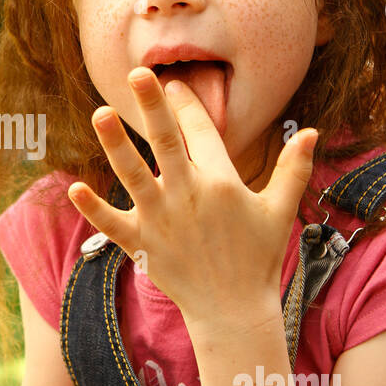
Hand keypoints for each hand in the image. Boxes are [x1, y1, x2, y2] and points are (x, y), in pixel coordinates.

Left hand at [65, 67, 316, 332]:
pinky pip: (112, 224)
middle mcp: (188, 196)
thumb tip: (312, 131)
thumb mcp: (279, 210)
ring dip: (116, 145)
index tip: (174, 82)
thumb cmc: (258, 258)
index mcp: (222, 183)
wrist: (233, 310)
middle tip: (138, 74)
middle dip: (152, 107)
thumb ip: (292, 169)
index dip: (187, 105)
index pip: (201, 133)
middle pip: (165, 143)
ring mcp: (161, 220)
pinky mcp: (141, 245)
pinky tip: (73, 188)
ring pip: (134, 174)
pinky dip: (93, 208)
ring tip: (100, 114)